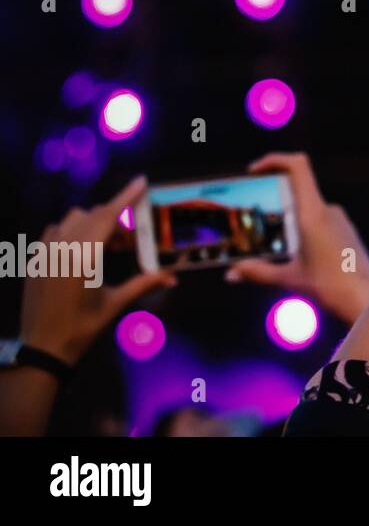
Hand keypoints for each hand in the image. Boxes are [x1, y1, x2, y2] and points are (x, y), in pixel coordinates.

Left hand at [20, 176, 175, 363]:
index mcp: (84, 255)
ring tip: (105, 244)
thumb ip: (144, 283)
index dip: (126, 196)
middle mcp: (62, 246)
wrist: (43, 348)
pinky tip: (79, 250)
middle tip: (130, 236)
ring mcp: (44, 252)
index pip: (108, 216)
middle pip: (91, 215)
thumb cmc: (83, 326)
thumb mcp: (116, 303)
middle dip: (113, 217)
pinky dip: (70, 232)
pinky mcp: (34, 260)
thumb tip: (174, 276)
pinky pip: (53, 233)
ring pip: (71, 220)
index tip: (142, 181)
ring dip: (91, 223)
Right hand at [226, 153, 368, 324]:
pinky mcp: (346, 229)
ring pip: (308, 205)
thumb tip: (230, 274)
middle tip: (251, 209)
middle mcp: (328, 209)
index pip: (298, 166)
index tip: (254, 170)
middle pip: (298, 186)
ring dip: (287, 213)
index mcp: (313, 213)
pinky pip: (320, 218)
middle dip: (273, 194)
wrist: (366, 297)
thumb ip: (257, 272)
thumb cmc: (328, 286)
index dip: (275, 159)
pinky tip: (292, 247)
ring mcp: (340, 218)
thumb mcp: (288, 278)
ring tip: (268, 234)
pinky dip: (302, 225)